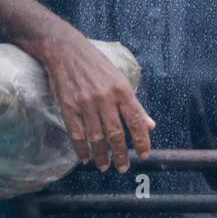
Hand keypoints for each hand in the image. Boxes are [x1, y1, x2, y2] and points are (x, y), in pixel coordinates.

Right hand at [40, 32, 154, 172]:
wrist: (66, 50)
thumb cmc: (95, 64)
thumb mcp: (119, 79)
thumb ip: (134, 104)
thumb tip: (150, 125)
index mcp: (122, 90)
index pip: (136, 121)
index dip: (142, 141)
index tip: (144, 155)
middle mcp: (105, 98)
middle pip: (116, 134)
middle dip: (121, 154)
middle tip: (123, 167)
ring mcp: (86, 103)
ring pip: (97, 138)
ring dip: (102, 156)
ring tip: (105, 166)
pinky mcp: (69, 107)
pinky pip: (77, 134)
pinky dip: (82, 150)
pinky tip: (86, 158)